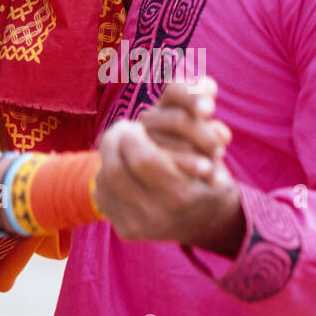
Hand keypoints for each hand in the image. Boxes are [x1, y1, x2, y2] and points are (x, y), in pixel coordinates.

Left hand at [95, 79, 245, 255]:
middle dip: (113, 144)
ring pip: (103, 183)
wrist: (207, 221)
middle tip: (119, 128)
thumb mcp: (212, 143)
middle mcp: (159, 217)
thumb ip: (201, 113)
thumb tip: (205, 84)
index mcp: (183, 196)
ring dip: (107, 157)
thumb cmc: (210, 171)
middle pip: (115, 172)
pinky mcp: (126, 231)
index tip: (133, 123)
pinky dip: (106, 176)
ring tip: (117, 143)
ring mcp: (140, 227)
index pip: (143, 160)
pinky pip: (103, 196)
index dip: (132, 137)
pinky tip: (119, 166)